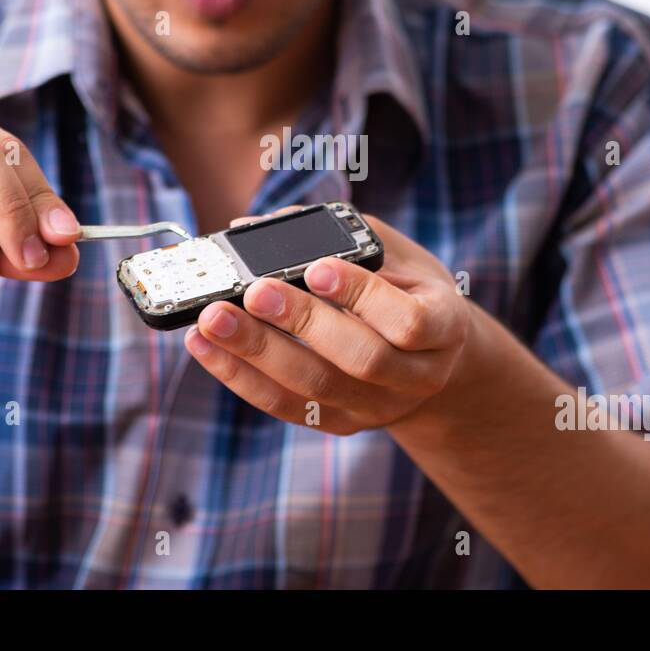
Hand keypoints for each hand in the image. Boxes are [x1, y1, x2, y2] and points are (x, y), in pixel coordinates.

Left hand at [184, 209, 471, 434]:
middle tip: (254, 292)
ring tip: (212, 318)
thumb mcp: (393, 254)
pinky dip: (240, 376)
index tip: (317, 268)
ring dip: (257, 352)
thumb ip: (337, 235)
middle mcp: (417, 377)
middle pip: (360, 359)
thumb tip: (256, 227)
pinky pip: (286, 406)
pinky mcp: (339, 423)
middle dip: (302, 323)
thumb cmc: (406, 291)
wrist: (427, 359)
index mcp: (444, 328)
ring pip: (315, 387)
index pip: (409, 321)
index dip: (363, 296)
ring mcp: (377, 408)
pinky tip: (205, 347)